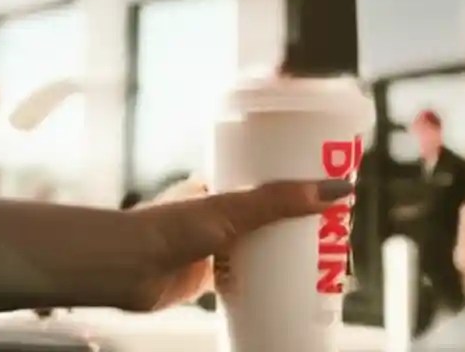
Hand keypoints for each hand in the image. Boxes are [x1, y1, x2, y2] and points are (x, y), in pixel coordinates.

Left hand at [129, 177, 353, 309]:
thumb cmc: (170, 228)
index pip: (269, 176)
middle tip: (334, 231)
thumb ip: (282, 200)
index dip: (300, 182)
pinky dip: (266, 281)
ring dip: (285, 253)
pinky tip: (288, 287)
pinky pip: (245, 277)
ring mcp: (212, 244)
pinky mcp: (207, 275)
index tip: (330, 191)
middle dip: (300, 222)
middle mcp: (217, 211)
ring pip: (259, 246)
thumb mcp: (233, 208)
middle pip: (270, 214)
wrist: (127, 268)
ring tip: (321, 259)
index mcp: (220, 182)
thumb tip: (337, 190)